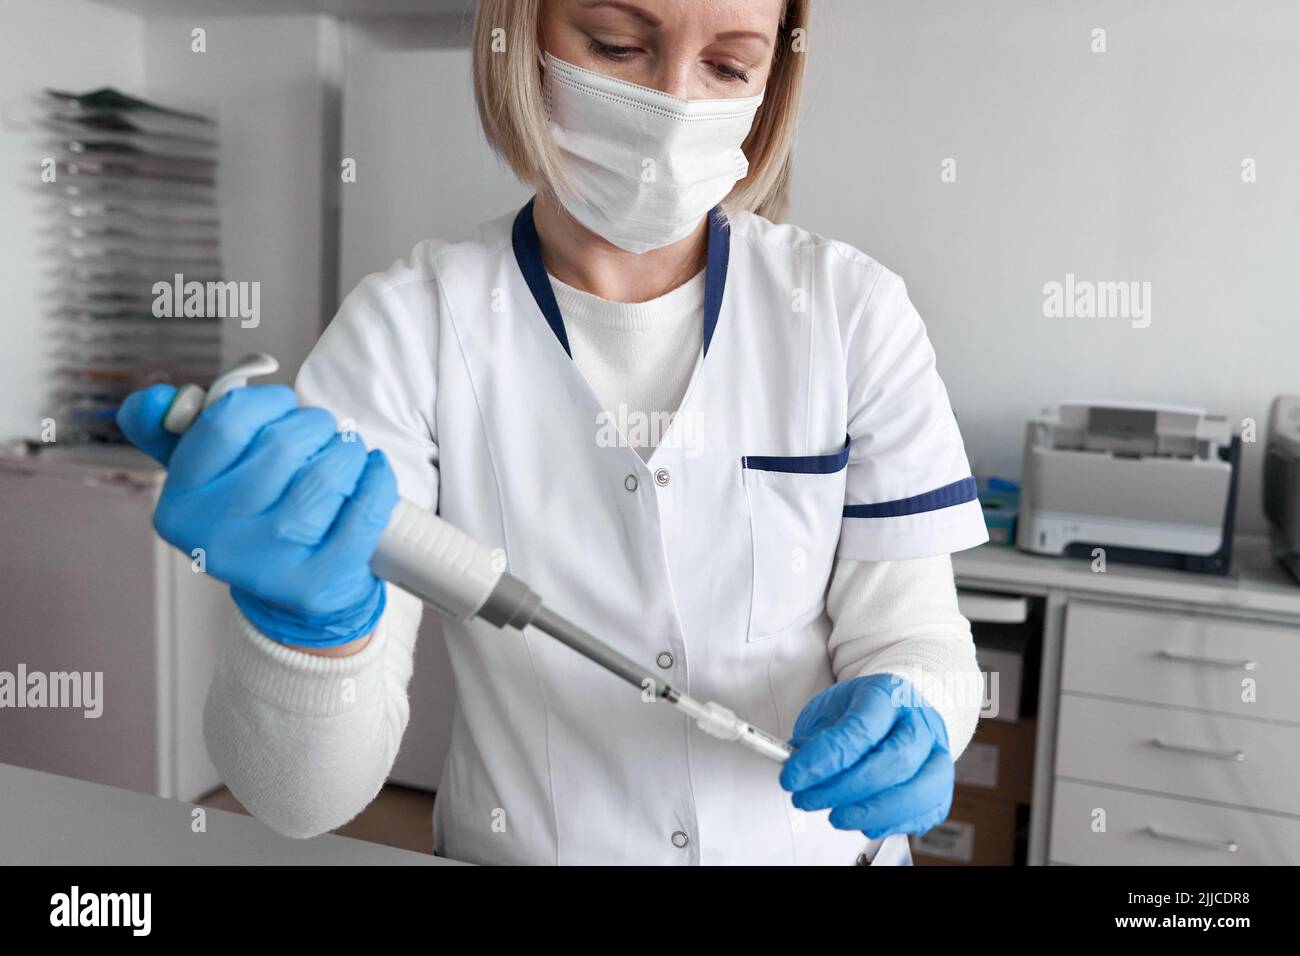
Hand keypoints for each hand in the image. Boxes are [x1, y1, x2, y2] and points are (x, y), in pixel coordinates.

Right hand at [117, 383, 397, 646]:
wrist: (292, 598)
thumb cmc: (253, 518)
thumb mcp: (201, 477)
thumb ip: (170, 430)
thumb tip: (155, 398)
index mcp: (180, 503)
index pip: (228, 421)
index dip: (268, 402)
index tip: (284, 407)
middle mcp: (217, 538)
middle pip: (283, 444)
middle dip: (314, 425)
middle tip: (321, 433)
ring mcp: (269, 564)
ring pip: (326, 474)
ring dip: (347, 451)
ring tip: (346, 455)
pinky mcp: (320, 582)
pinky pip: (364, 508)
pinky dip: (376, 478)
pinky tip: (371, 472)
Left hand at [780, 674, 952, 838]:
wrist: (898, 709)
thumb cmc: (862, 711)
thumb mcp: (830, 709)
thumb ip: (814, 738)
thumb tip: (798, 769)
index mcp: (888, 695)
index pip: (861, 730)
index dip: (825, 759)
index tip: (792, 777)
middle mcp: (920, 724)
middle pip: (894, 761)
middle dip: (845, 789)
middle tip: (808, 799)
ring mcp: (938, 756)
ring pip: (919, 792)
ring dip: (870, 813)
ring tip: (835, 816)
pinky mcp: (942, 788)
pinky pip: (924, 814)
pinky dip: (891, 824)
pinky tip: (863, 823)